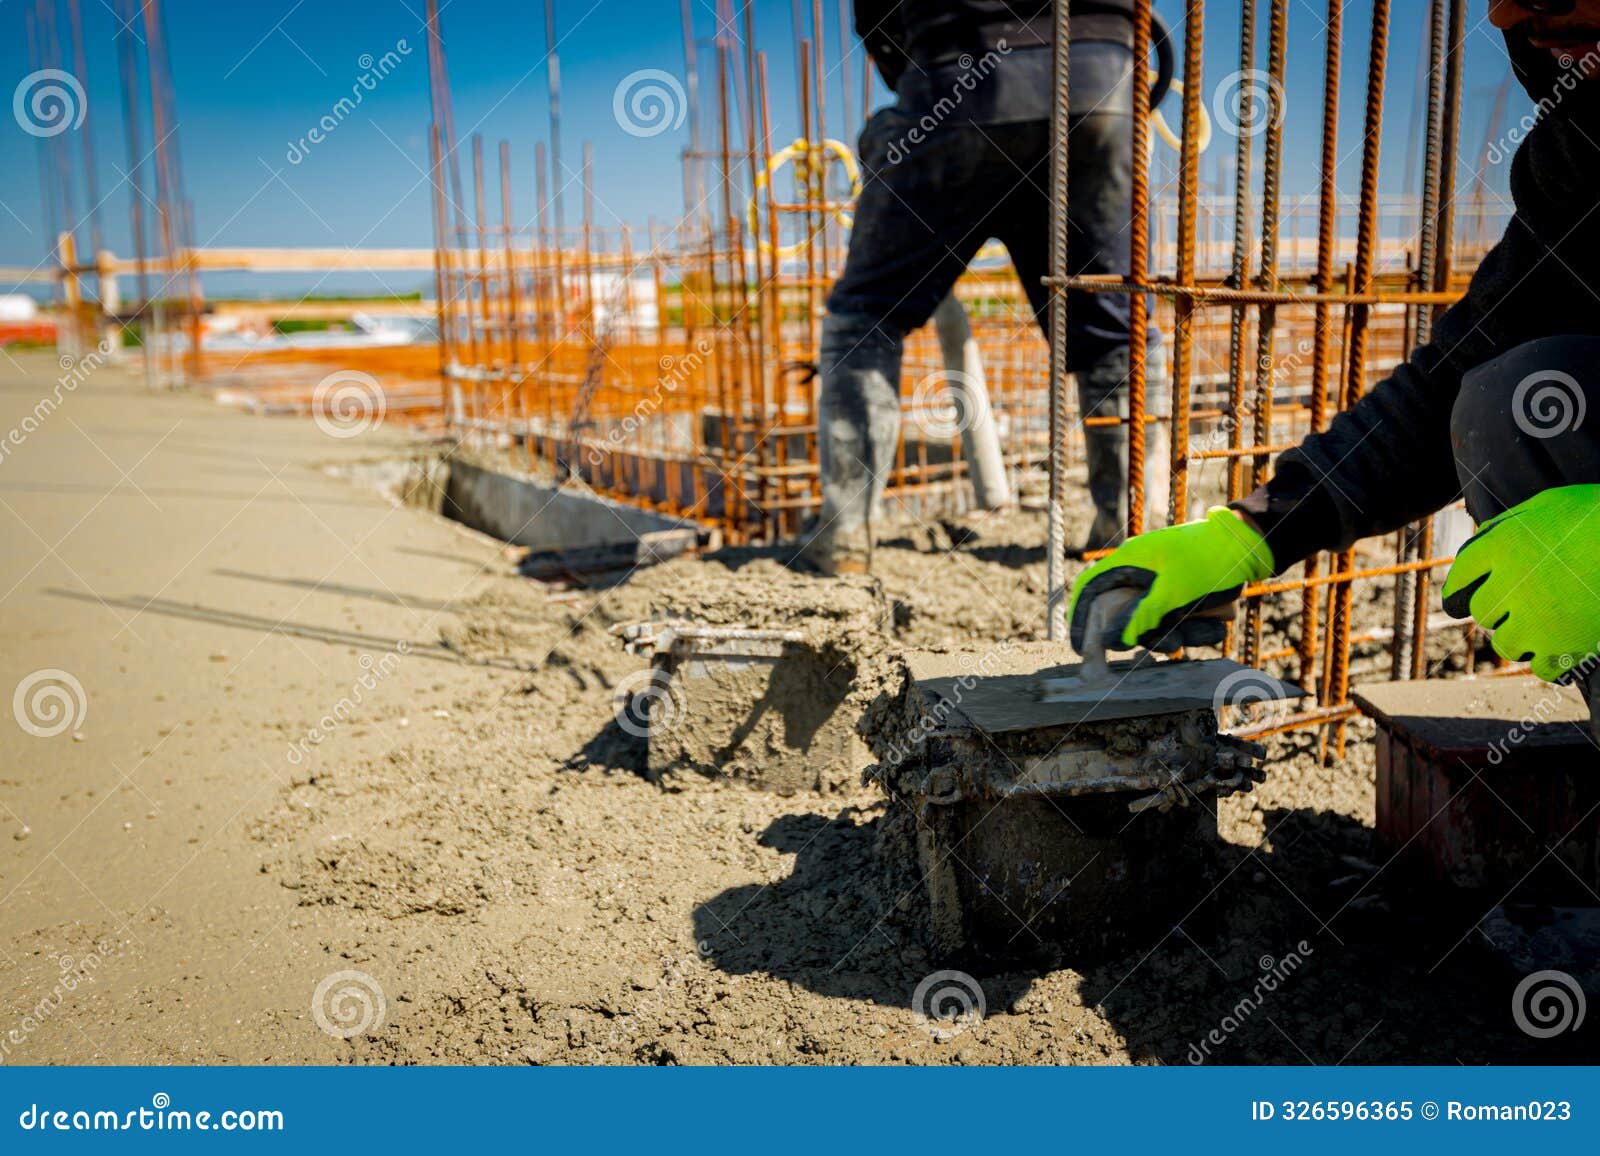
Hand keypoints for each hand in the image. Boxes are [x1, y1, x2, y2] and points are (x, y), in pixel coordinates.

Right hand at [1068, 507, 1275, 651]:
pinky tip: (1217, 626)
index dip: (1081, 617)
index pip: (1090, 588)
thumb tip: (1113, 640)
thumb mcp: (1173, 591)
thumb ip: (1141, 617)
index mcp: (1129, 562)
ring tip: (1211, 630)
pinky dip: (1195, 628)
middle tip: (1171, 642)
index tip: (1081, 647)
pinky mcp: (1181, 594)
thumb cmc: (1208, 560)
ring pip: (1156, 622)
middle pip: (1126, 615)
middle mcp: (1140, 573)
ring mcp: (1161, 584)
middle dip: (1150, 634)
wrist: (1251, 546)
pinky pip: (1178, 620)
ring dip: (1181, 633)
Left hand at [1441, 484, 1599, 680]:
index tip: (1459, 594)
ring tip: (1538, 626)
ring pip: (1506, 644)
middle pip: (1483, 611)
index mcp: (1503, 547)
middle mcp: (1510, 585)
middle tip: (1517, 604)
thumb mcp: (1547, 506)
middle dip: (1497, 608)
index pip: (1462, 574)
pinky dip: (1549, 660)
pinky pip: (1541, 668)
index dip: (1460, 585)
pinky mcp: (1563, 648)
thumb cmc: (1595, 517)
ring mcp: (1536, 621)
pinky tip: (1559, 648)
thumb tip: (1482, 539)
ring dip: (1518, 637)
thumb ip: (1508, 526)